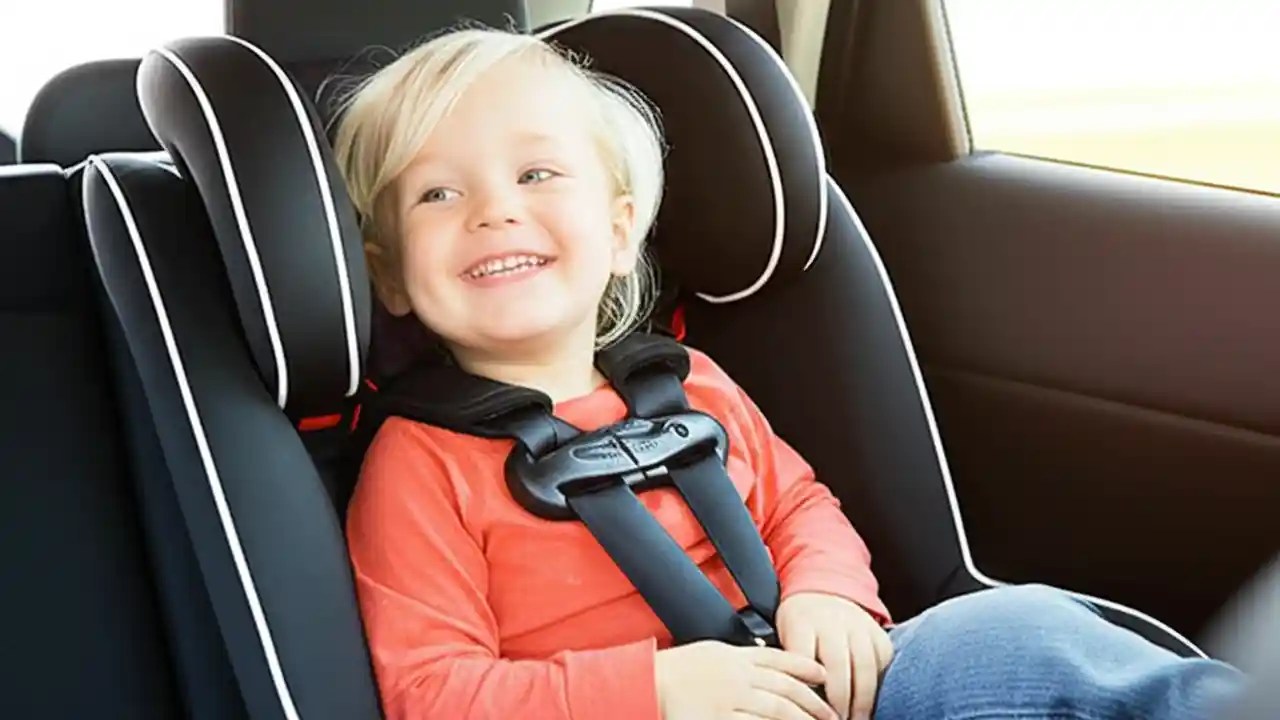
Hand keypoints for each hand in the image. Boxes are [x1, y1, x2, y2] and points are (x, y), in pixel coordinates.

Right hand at [654, 639, 838, 719]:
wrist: (647, 681)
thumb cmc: (674, 670)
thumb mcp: (709, 654)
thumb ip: (735, 659)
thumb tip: (757, 662)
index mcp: (735, 656)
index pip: (780, 659)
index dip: (805, 666)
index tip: (823, 674)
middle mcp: (738, 675)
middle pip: (786, 687)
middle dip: (812, 701)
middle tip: (831, 713)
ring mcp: (731, 698)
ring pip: (778, 708)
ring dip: (802, 718)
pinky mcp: (720, 718)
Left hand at [775, 593, 893, 719]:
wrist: (822, 593)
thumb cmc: (801, 624)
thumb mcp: (784, 636)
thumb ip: (791, 664)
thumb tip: (795, 698)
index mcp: (801, 624)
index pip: (803, 660)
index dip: (808, 690)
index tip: (810, 709)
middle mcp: (831, 622)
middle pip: (837, 665)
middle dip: (839, 700)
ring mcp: (857, 625)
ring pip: (865, 665)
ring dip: (863, 698)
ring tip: (857, 718)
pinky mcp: (877, 630)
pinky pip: (884, 659)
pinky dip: (881, 681)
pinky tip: (874, 699)